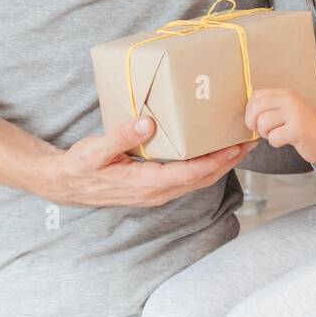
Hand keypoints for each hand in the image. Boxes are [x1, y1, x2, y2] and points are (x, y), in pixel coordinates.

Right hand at [38, 116, 255, 206]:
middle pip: (200, 179)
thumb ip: (121, 137)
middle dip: (227, 162)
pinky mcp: (154, 186)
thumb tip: (147, 124)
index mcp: (145, 184)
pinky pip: (186, 177)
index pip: (188, 174)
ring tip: (239, 145)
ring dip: (220, 164)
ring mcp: (156, 191)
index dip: (213, 162)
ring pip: (196, 180)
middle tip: (249, 142)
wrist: (66, 184)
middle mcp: (156, 192)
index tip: (233, 148)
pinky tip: (212, 151)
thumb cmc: (80, 167)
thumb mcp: (95, 150)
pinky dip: (205, 165)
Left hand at [244, 88, 315, 164]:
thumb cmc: (303, 127)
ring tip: (277, 135)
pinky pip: (273, 137)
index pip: (256, 96)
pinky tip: (285, 140)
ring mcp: (295, 113)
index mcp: (285, 93)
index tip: (257, 121)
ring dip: (266, 134)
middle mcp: (290, 99)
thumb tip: (247, 111)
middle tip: (264, 131)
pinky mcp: (298, 129)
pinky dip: (275, 143)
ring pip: (262, 123)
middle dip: (253, 123)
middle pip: (255, 108)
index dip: (250, 111)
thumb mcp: (288, 110)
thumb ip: (271, 106)